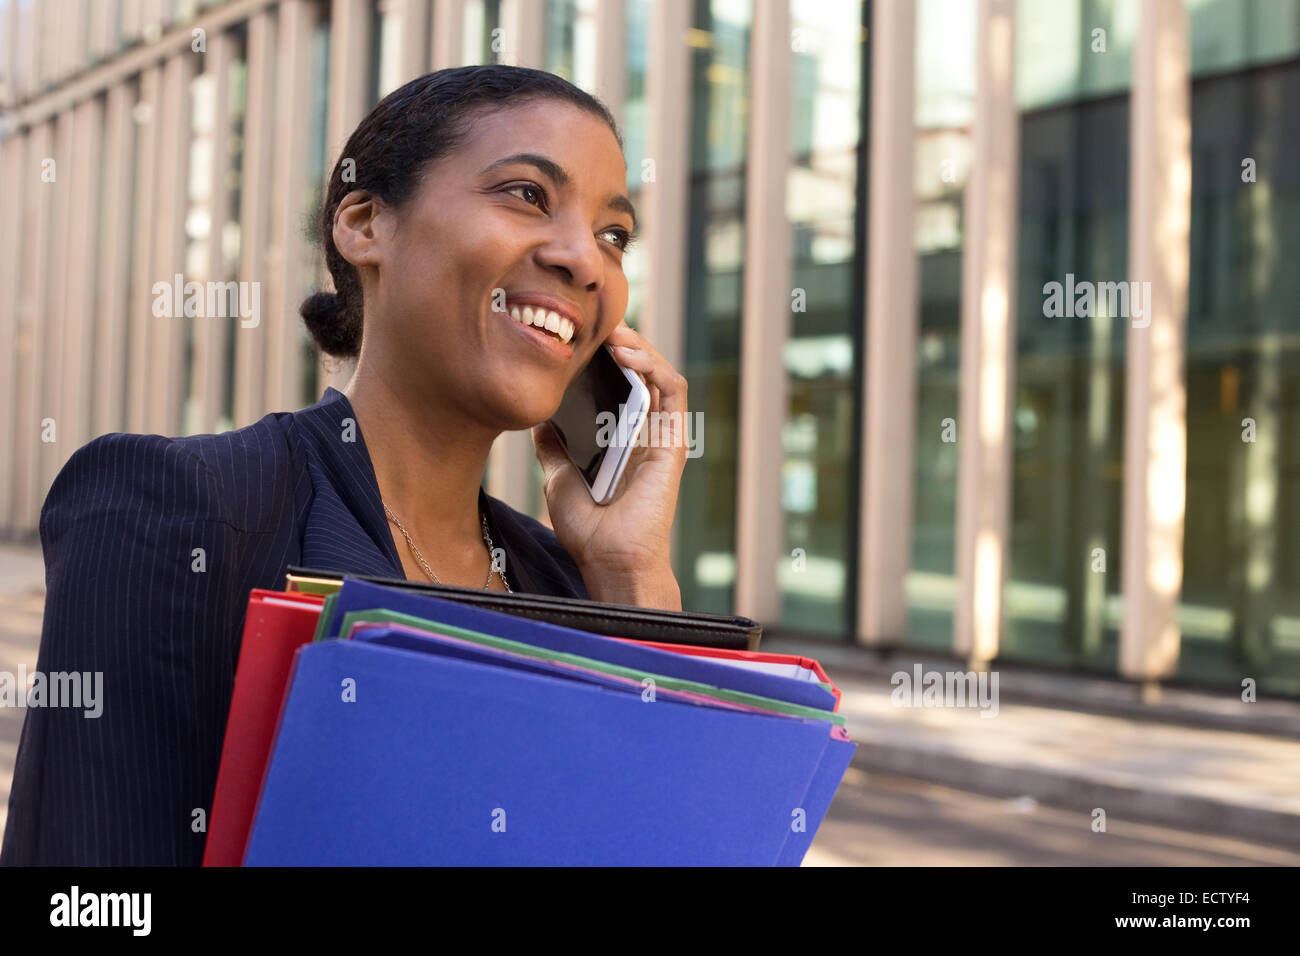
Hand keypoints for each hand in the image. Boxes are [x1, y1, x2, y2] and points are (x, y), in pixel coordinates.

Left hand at [531, 322, 687, 608]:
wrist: (609, 559)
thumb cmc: (587, 528)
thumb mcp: (558, 475)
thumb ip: (553, 444)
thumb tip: (539, 414)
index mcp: (621, 438)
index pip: (619, 385)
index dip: (604, 357)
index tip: (577, 335)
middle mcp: (645, 432)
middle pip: (640, 374)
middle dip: (620, 343)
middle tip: (593, 321)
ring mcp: (661, 435)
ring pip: (660, 374)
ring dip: (638, 346)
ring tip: (612, 329)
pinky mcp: (673, 440)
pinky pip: (672, 391)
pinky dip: (654, 366)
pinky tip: (627, 353)